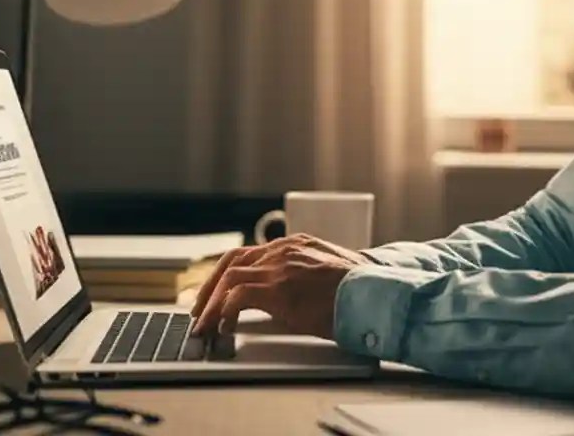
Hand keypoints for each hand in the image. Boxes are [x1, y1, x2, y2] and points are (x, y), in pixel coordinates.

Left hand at [189, 234, 371, 338]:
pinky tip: (224, 328)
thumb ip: (307, 277)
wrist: (373, 293)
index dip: (228, 273)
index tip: (217, 292)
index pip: (250, 253)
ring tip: (205, 325)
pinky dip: (224, 312)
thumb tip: (294, 298)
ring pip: (229, 277)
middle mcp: (283, 249)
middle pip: (232, 260)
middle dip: (210, 286)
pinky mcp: (277, 287)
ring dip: (212, 303)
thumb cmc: (360, 290)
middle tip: (200, 310)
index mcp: (296, 244)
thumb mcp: (329, 274)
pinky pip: (237, 296)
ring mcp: (279, 266)